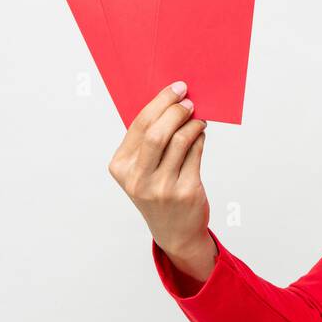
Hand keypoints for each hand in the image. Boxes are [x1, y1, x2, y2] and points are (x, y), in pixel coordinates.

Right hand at [108, 81, 215, 280]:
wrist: (174, 232)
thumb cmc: (157, 192)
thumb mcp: (142, 170)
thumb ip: (150, 141)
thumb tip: (172, 103)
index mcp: (120, 167)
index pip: (139, 126)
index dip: (160, 103)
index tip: (176, 89)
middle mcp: (138, 179)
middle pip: (157, 133)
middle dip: (176, 110)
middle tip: (189, 101)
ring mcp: (162, 187)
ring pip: (180, 141)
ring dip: (192, 124)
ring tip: (198, 118)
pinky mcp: (185, 192)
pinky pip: (196, 154)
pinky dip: (200, 138)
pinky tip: (200, 133)